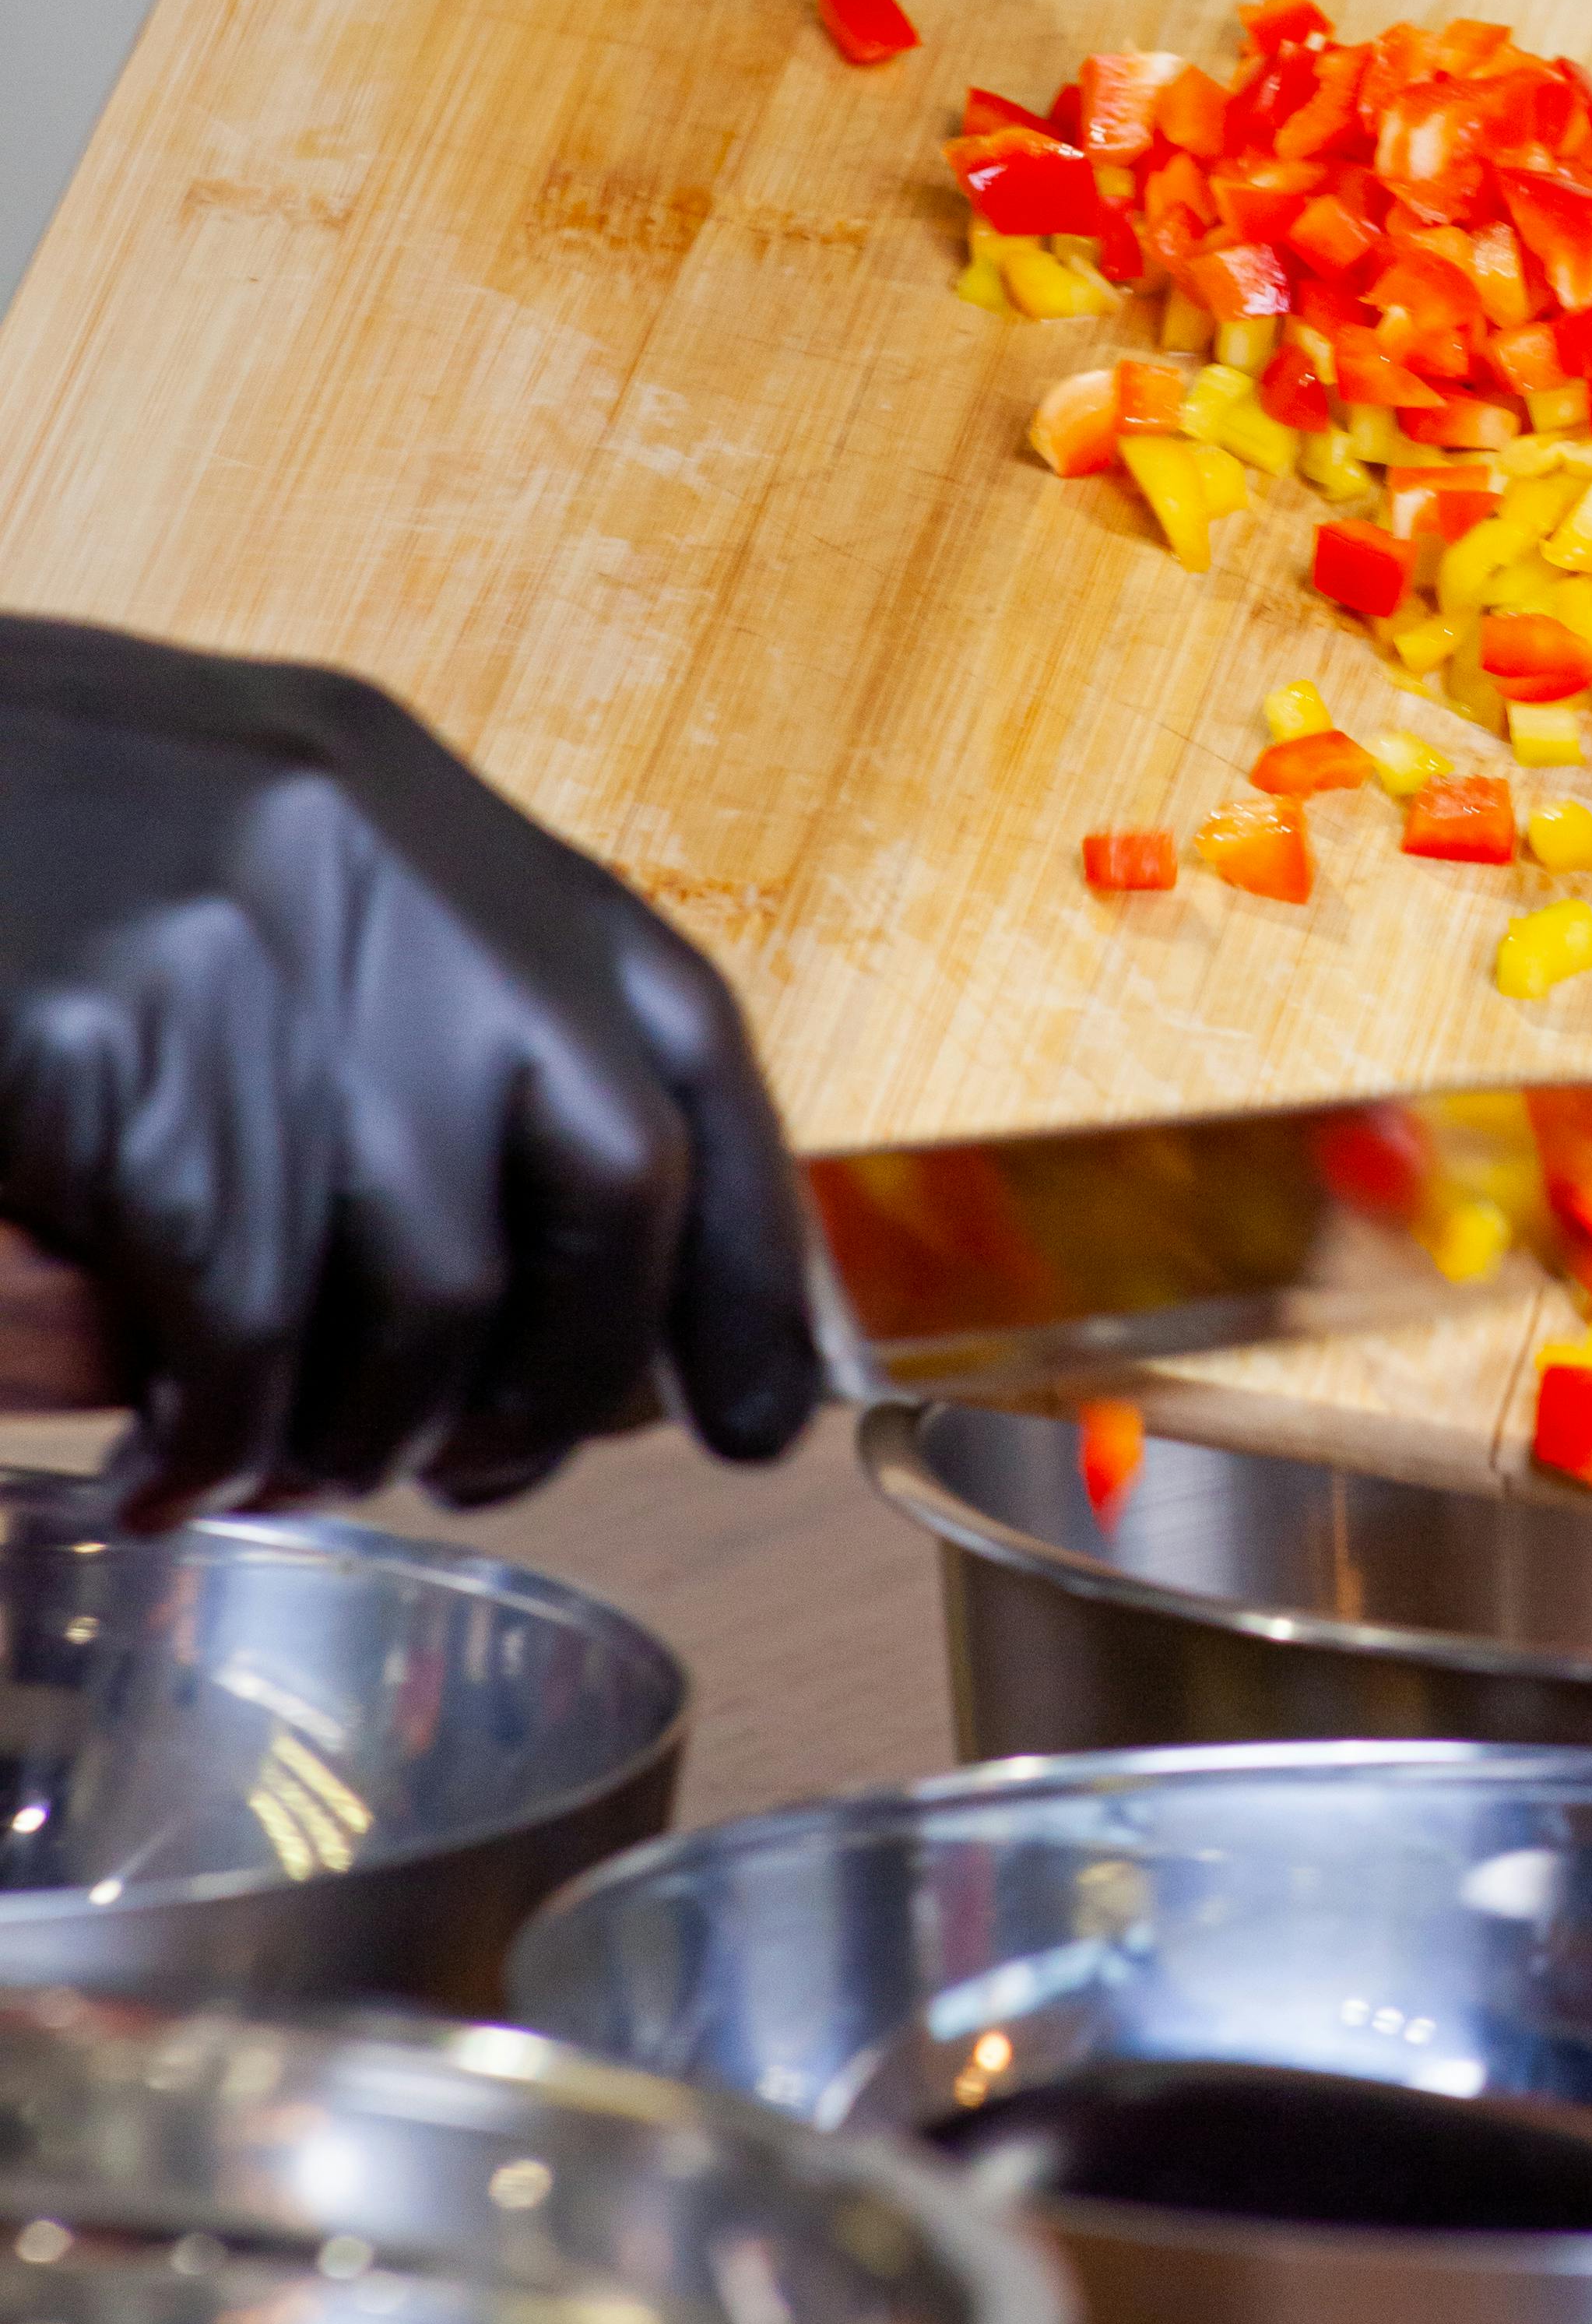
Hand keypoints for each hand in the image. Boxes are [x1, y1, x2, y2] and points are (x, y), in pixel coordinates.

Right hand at [0, 616, 815, 1525]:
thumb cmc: (97, 855)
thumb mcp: (336, 891)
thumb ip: (467, 1049)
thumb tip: (619, 1301)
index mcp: (479, 854)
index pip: (701, 1063)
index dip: (758, 1263)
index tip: (763, 1418)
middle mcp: (419, 898)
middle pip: (616, 1190)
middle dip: (563, 1382)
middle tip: (473, 1469)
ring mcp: (276, 968)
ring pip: (421, 1296)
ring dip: (363, 1432)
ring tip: (283, 1463)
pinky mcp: (119, 1051)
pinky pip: (230, 1326)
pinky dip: (212, 1440)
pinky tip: (163, 1469)